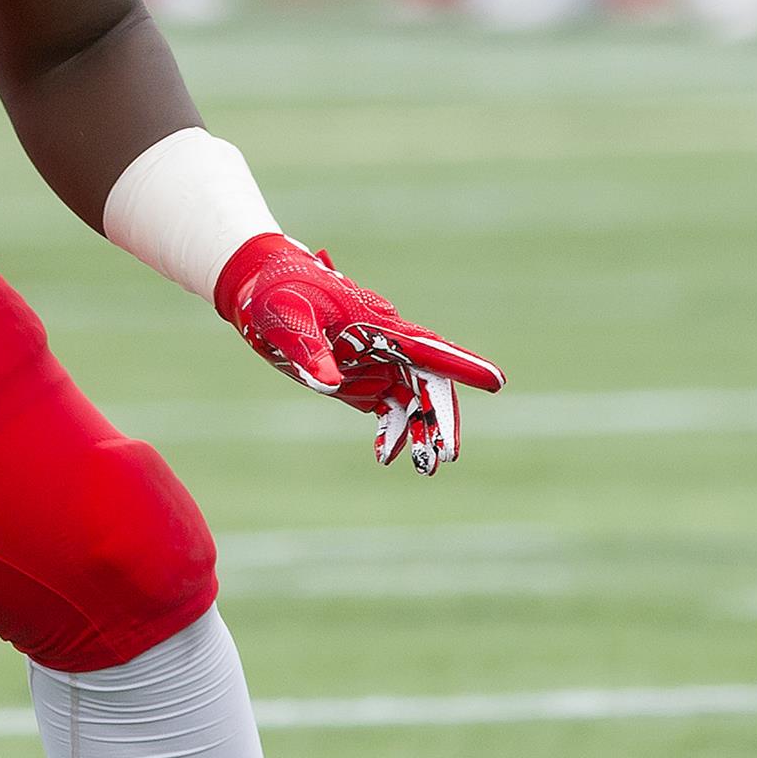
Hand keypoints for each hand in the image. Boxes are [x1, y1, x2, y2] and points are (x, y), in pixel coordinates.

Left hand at [213, 233, 501, 474]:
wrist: (260, 290)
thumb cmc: (278, 294)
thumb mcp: (287, 318)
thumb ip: (309, 349)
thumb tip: (329, 382)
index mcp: (379, 324)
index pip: (428, 347)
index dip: (463, 365)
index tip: (496, 382)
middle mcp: (387, 345)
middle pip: (429, 383)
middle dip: (442, 418)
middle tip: (447, 454)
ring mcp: (377, 364)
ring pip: (414, 401)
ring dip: (422, 432)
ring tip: (425, 467)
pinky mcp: (361, 381)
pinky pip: (388, 410)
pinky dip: (392, 433)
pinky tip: (386, 456)